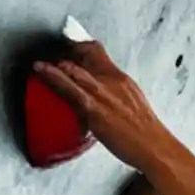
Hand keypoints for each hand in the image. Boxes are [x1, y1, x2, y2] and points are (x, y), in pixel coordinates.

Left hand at [33, 41, 170, 169]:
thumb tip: (100, 100)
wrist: (155, 147)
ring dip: (55, 65)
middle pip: (86, 55)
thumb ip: (115, 98)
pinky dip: (53, 76)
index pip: (98, 52)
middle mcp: (113, 81)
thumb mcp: (132, 106)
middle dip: (65, 54)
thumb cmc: (145, 133)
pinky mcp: (95, 109)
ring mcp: (104, 93)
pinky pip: (69, 88)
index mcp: (122, 79)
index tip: (67, 50)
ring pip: (75, 70)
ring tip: (39, 65)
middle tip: (50, 59)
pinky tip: (40, 71)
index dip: (79, 47)